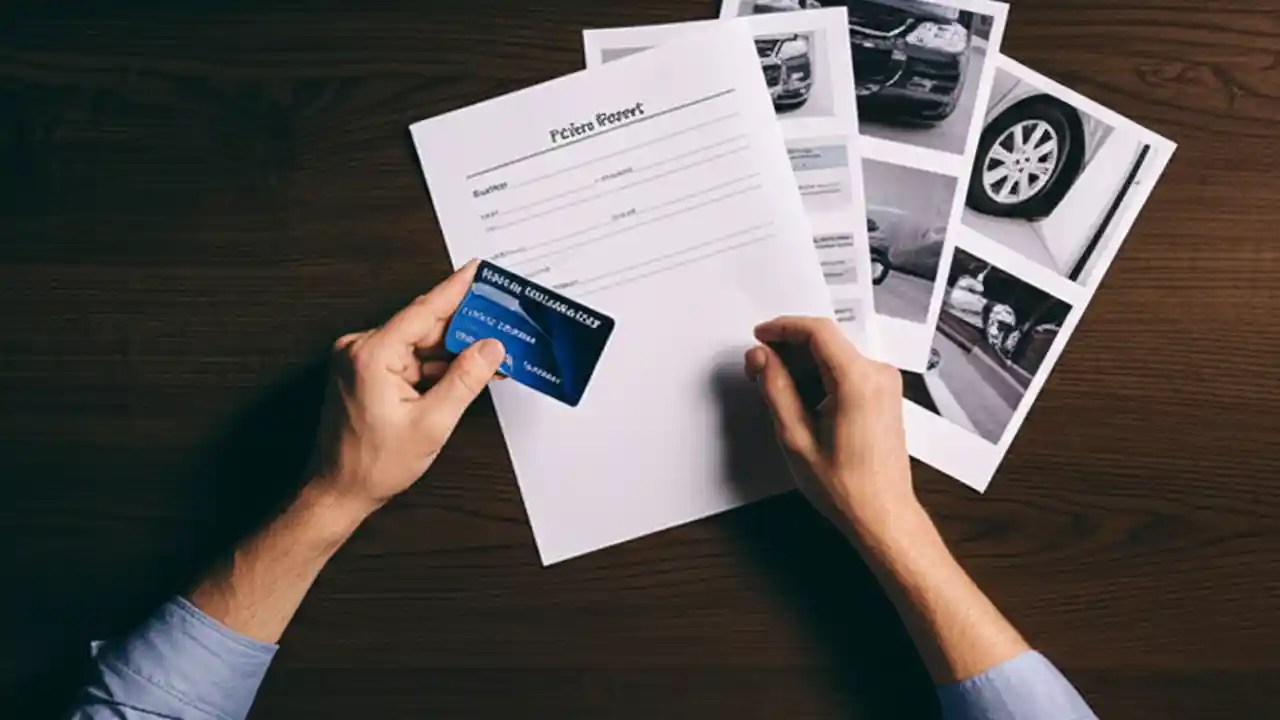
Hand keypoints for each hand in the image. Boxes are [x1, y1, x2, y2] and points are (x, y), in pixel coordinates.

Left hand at [309, 260, 504, 517]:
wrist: (337, 490)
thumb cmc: (372, 464)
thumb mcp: (432, 423)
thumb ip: (465, 379)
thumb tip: (490, 348)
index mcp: (372, 354)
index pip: (424, 310)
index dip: (456, 288)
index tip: (478, 270)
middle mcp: (360, 349)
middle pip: (424, 326)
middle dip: (464, 327)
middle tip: (500, 320)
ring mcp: (360, 360)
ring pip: (418, 344)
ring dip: (452, 351)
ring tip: (491, 354)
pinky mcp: (365, 372)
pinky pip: (407, 358)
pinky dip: (435, 365)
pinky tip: (464, 371)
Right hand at [744, 316, 918, 543]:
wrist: (882, 514)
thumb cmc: (847, 488)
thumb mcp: (796, 437)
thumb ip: (775, 388)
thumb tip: (761, 358)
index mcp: (859, 381)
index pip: (818, 331)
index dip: (783, 328)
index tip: (761, 336)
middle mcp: (878, 376)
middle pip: (826, 341)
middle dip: (789, 349)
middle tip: (760, 368)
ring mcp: (885, 384)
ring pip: (835, 355)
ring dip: (803, 365)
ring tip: (777, 390)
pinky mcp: (883, 395)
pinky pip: (847, 370)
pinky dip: (821, 376)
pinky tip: (801, 400)